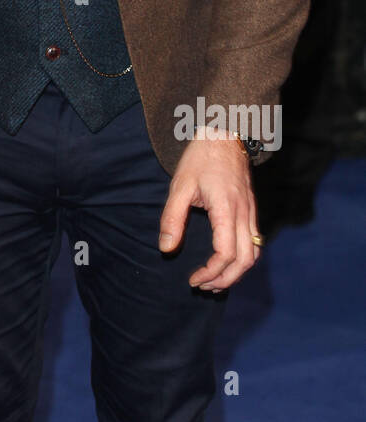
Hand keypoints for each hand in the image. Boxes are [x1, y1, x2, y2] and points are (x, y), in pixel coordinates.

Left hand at [159, 132, 260, 290]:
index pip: (227, 253)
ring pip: (254, 254)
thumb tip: (166, 248)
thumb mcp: (180, 185)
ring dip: (236, 273)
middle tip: (202, 286)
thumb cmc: (200, 158)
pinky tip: (226, 263)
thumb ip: (173, 217)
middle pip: (246, 260)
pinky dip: (243, 260)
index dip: (211, 272)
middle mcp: (244, 214)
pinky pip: (255, 243)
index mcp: (227, 209)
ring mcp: (251, 212)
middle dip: (225, 280)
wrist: (224, 134)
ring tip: (214, 281)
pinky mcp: (251, 210)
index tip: (193, 279)